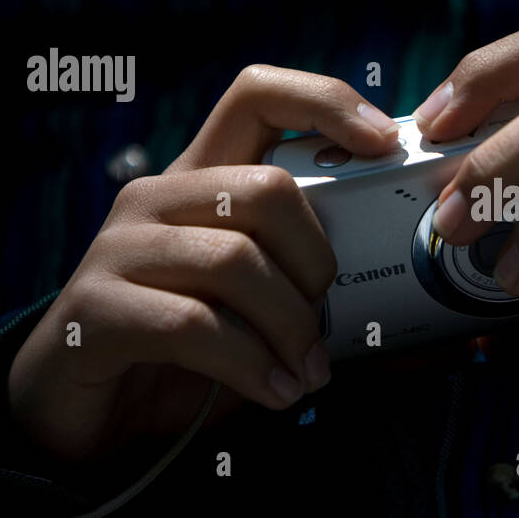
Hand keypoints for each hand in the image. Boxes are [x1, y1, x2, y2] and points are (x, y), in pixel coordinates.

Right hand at [7, 66, 400, 458]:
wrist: (87, 421)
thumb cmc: (188, 358)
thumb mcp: (259, 314)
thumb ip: (317, 293)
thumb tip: (432, 323)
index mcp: (201, 181)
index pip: (257, 96)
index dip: (325, 102)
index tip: (385, 140)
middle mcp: (156, 199)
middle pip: (265, 188)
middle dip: (317, 263)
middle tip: (322, 325)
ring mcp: (119, 249)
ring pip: (235, 258)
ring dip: (290, 327)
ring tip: (305, 374)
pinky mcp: (93, 308)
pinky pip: (194, 324)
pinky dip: (252, 365)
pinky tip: (275, 393)